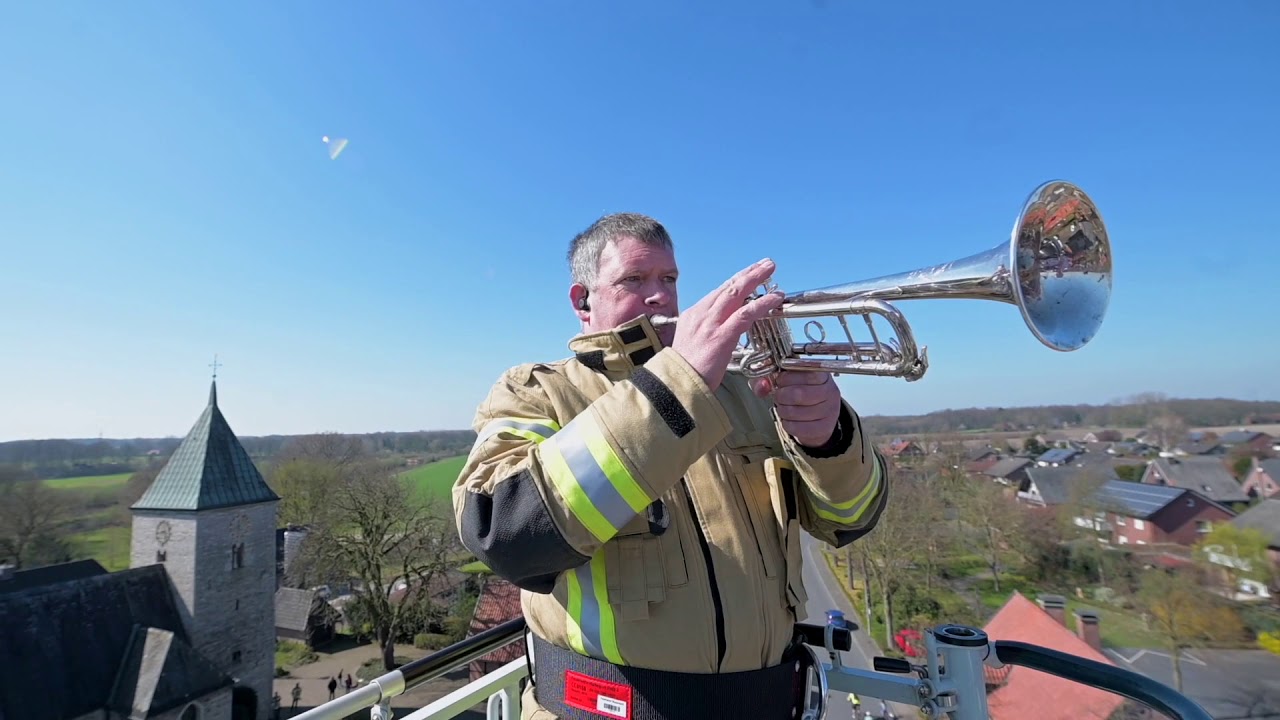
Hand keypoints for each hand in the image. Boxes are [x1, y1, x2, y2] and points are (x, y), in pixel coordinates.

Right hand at [669, 258, 784, 391]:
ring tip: (770, 269)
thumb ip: (706, 333)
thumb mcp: (690, 344)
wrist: (676, 384)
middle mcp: (701, 314)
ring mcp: (711, 324)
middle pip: (728, 287)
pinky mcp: (722, 336)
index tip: (748, 275)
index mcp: (693, 315)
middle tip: (764, 264)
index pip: (718, 293)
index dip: (736, 282)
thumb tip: (721, 331)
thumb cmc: (685, 370)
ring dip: (755, 279)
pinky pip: (745, 314)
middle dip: (748, 273)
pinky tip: (774, 298)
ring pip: (736, 293)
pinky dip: (762, 304)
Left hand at [752, 371, 841, 446]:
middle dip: (781, 396)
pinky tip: (790, 419)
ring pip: (795, 412)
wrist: (818, 418)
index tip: (780, 381)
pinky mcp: (824, 428)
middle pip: (799, 393)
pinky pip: (796, 427)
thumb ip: (768, 379)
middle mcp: (830, 391)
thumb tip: (762, 385)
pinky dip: (787, 424)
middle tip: (779, 396)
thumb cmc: (801, 394)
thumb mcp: (786, 381)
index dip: (786, 378)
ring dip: (782, 411)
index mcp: (821, 374)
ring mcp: (830, 410)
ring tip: (784, 408)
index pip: (804, 372)